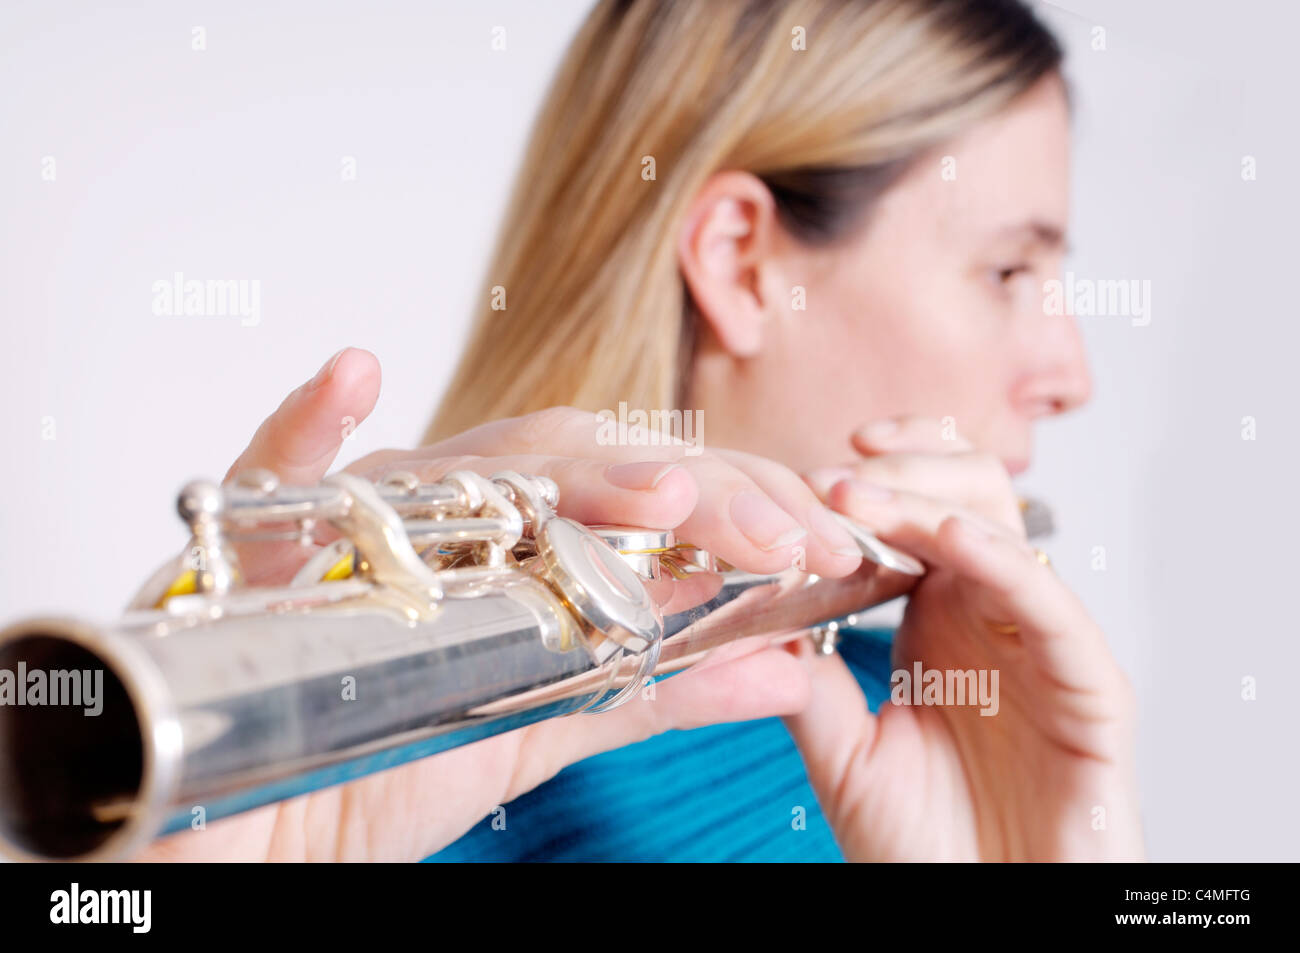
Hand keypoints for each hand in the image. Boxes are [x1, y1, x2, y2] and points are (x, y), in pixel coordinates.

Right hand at [139, 350, 844, 860]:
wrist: (251, 842)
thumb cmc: (373, 772)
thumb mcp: (535, 726)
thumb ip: (652, 688)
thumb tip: (786, 664)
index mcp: (503, 545)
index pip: (635, 495)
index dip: (739, 509)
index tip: (828, 547)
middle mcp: (434, 517)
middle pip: (573, 468)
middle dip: (694, 496)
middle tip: (788, 534)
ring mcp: (346, 525)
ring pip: (458, 469)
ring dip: (564, 472)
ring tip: (663, 489)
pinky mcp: (244, 556)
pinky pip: (264, 478)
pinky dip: (301, 429)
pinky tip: (355, 376)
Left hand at [792, 417, 1143, 860]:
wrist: (990, 917)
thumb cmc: (930, 848)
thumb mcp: (845, 755)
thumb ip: (806, 683)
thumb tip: (750, 615)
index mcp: (940, 621)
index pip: (920, 516)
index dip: (880, 477)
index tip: (814, 467)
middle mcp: (993, 619)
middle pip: (966, 499)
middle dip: (902, 472)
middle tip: (832, 474)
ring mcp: (1044, 646)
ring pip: (1004, 532)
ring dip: (931, 501)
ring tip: (860, 493)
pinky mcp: (1091, 688)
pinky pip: (1051, 605)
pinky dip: (999, 561)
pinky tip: (946, 538)